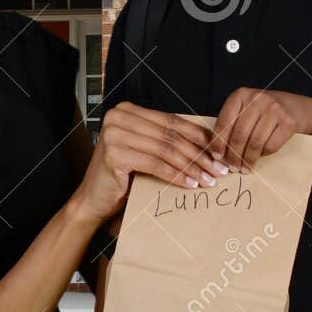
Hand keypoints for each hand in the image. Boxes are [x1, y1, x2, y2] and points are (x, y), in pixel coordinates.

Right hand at [73, 102, 229, 221]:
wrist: (92, 200)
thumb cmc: (122, 176)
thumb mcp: (144, 151)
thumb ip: (165, 140)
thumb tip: (209, 142)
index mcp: (127, 111)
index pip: (171, 121)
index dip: (198, 136)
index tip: (219, 151)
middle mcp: (118, 117)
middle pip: (170, 135)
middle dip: (199, 154)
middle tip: (218, 169)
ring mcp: (114, 134)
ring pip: (165, 150)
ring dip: (191, 166)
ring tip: (208, 179)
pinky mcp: (114, 154)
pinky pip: (155, 164)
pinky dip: (176, 175)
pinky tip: (190, 184)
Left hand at [209, 88, 311, 171]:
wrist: (296, 108)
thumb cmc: (264, 111)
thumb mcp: (245, 109)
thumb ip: (231, 123)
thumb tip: (217, 151)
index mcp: (241, 95)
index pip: (224, 122)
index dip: (218, 142)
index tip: (217, 156)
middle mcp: (257, 99)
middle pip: (239, 134)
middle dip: (233, 155)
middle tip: (232, 167)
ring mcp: (274, 109)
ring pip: (254, 142)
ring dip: (247, 159)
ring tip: (244, 168)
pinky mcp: (288, 122)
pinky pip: (270, 145)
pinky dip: (263, 155)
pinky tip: (259, 157)